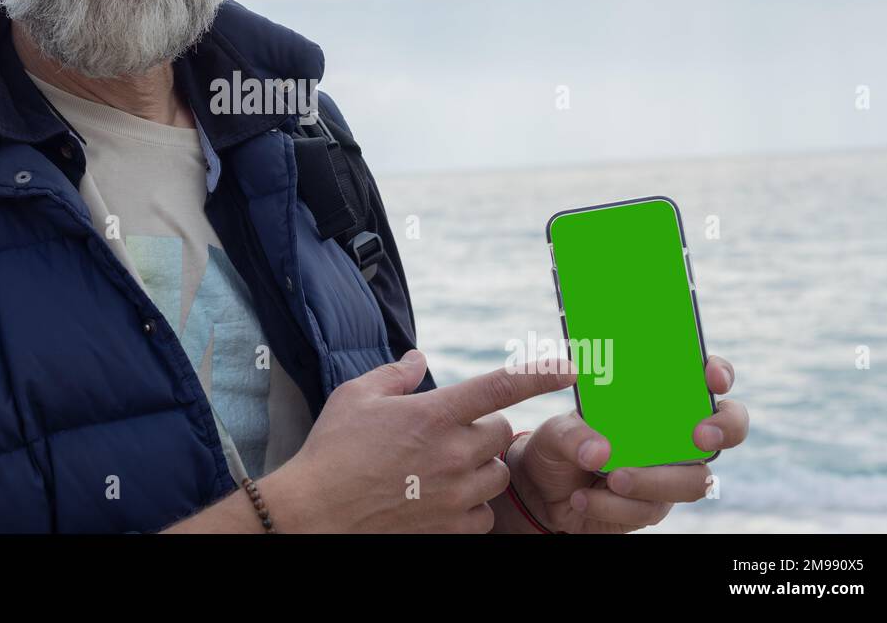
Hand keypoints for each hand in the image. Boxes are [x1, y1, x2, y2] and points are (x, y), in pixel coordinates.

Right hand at [271, 351, 576, 531]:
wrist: (315, 512)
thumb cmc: (332, 449)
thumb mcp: (356, 396)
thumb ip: (395, 375)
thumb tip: (419, 359)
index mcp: (433, 413)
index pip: (500, 386)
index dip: (540, 373)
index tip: (571, 366)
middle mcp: (452, 452)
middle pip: (502, 433)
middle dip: (483, 430)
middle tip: (447, 436)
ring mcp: (455, 493)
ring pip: (499, 473)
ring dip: (481, 467)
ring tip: (443, 469)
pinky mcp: (452, 528)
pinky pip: (486, 513)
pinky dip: (472, 506)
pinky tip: (440, 500)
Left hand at [504, 354, 748, 531]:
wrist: (543, 491)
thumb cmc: (559, 445)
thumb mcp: (555, 431)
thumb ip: (573, 434)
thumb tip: (601, 452)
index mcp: (652, 400)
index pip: (701, 379)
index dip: (718, 373)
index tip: (710, 377)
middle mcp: (671, 433)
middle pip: (726, 428)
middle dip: (725, 428)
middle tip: (699, 436)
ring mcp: (670, 471)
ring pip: (695, 479)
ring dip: (655, 480)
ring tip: (612, 478)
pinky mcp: (656, 504)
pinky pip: (652, 508)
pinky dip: (616, 505)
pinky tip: (583, 498)